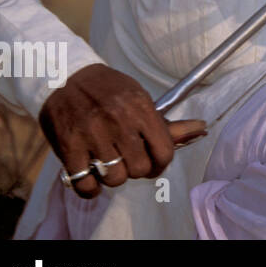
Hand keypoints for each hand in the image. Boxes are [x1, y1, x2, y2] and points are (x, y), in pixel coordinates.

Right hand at [38, 63, 205, 199]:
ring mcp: (93, 136)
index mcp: (140, 109)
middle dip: (136, 169)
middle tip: (127, 160)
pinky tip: (91, 178)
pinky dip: (90, 189)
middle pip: (140, 168)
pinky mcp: (69, 147)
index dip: (161, 163)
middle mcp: (119, 122)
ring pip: (115, 178)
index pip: (164, 151)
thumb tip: (201, 129)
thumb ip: (165, 123)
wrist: (64, 77)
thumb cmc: (108, 90)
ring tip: (108, 164)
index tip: (154, 163)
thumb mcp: (139, 98)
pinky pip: (86, 185)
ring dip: (113, 177)